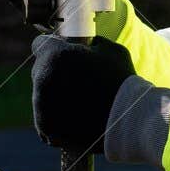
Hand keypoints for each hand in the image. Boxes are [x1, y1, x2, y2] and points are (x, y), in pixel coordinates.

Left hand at [31, 34, 135, 152]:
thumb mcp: (112, 51)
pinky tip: (73, 119)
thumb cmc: (122, 83)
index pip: (40, 44)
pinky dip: (55, 120)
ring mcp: (40, 106)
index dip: (54, 47)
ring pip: (41, 95)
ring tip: (80, 104)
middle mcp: (41, 79)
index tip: (63, 54)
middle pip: (40, 70)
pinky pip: (44, 119)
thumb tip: (84, 43)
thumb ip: (91, 43)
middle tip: (77, 80)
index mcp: (55, 55)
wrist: (129, 122)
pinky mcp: (44, 127)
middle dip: (54, 72)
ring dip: (54, 96)